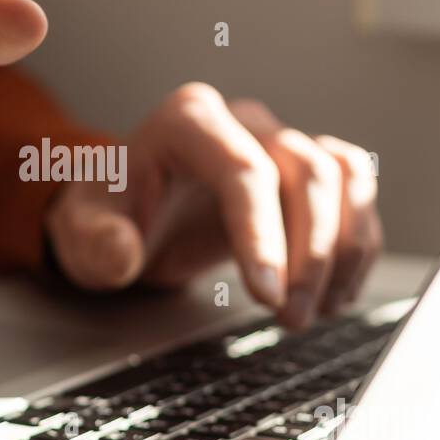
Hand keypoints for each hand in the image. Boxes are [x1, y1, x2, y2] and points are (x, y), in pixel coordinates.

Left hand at [45, 84, 382, 328]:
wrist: (125, 217)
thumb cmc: (106, 218)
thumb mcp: (81, 233)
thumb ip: (96, 243)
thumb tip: (123, 253)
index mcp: (186, 122)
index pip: (243, 170)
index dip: (263, 235)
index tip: (268, 296)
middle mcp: (240, 122)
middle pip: (306, 170)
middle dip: (310, 252)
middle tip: (292, 317)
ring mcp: (277, 141)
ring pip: (343, 175)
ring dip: (344, 247)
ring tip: (319, 309)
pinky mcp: (302, 171)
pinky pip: (354, 190)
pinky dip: (357, 240)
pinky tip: (336, 291)